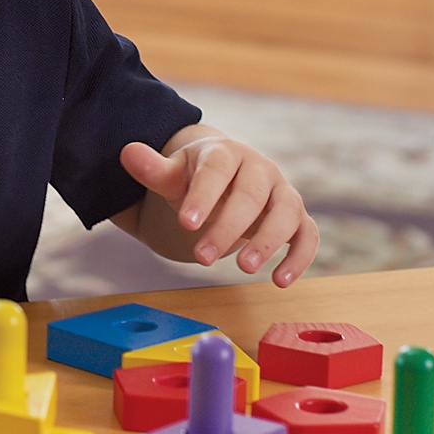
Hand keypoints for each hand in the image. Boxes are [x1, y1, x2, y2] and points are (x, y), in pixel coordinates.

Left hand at [120, 128, 316, 287]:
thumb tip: (126, 152)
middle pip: (250, 195)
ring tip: (244, 268)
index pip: (216, 171)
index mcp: (225, 153)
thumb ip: (152, 169)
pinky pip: (307, 234)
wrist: (225, 179)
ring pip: (286, 212)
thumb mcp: (172, 175)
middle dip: (227, 228)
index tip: (185, 222)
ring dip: (269, 241)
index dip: (203, 196)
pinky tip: (280, 281)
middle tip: (201, 258)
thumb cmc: (195, 179)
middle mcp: (259, 169)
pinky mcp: (297, 217)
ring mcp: (282, 192)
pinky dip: (300, 257)